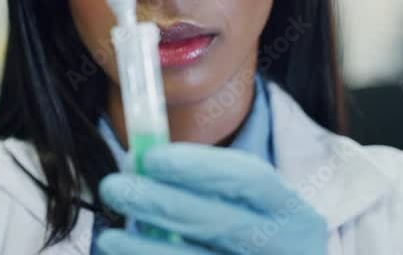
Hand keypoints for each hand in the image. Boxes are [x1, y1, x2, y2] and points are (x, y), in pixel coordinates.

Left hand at [97, 143, 327, 253]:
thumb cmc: (249, 239)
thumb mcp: (244, 210)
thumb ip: (200, 186)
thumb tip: (137, 164)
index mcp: (294, 215)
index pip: (250, 179)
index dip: (200, 166)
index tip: (150, 157)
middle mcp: (289, 251)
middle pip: (220, 225)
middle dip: (161, 203)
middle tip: (113, 187)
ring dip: (147, 251)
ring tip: (108, 238)